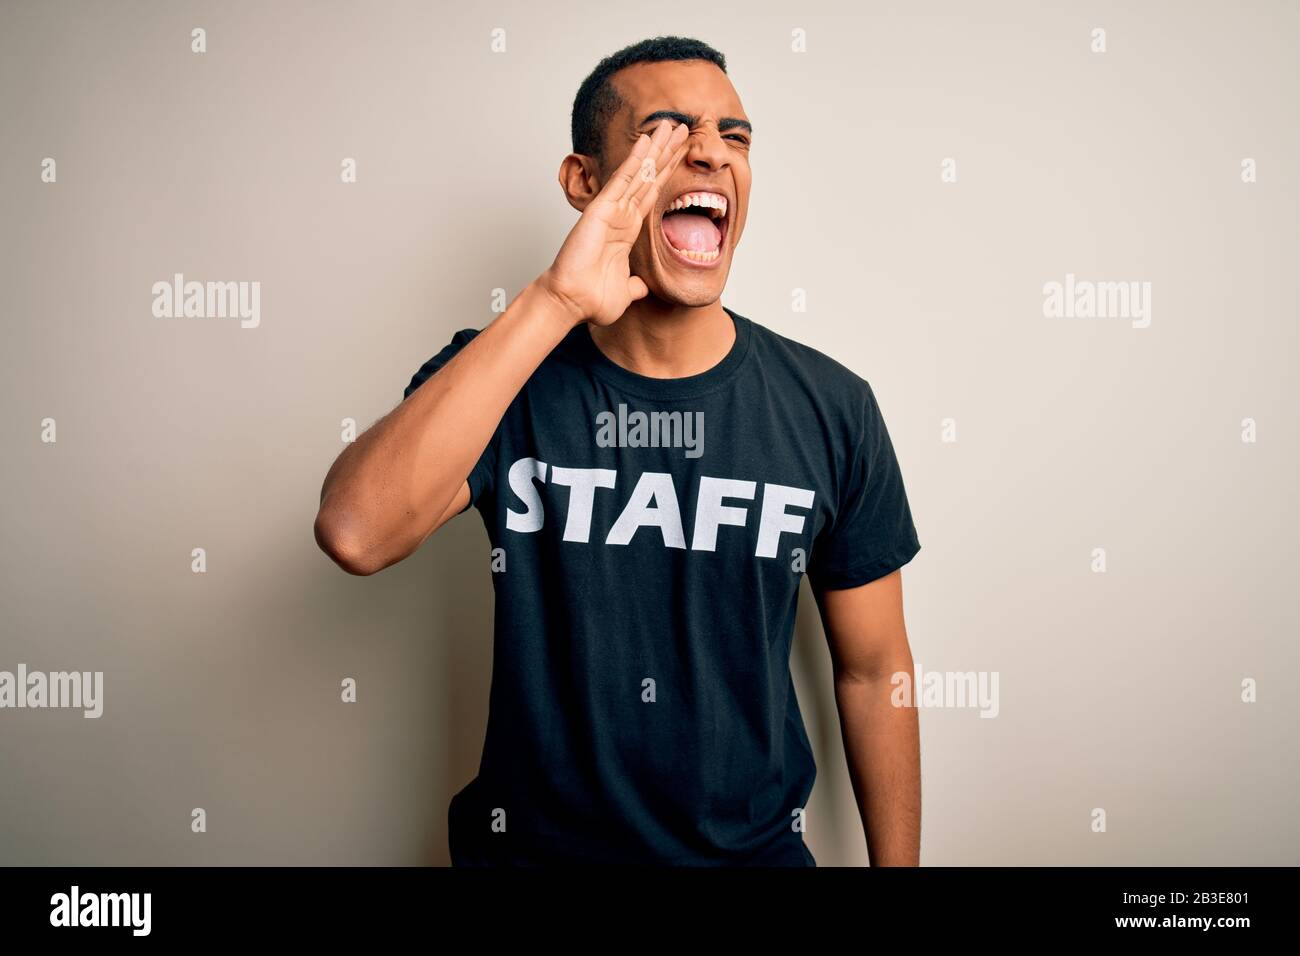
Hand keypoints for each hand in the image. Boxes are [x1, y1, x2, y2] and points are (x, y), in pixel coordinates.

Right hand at [540, 119, 690, 325]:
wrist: (572, 303)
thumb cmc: (591, 299)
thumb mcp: (625, 293)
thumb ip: (635, 286)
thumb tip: (642, 287)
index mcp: (626, 231)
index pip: (652, 195)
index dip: (667, 174)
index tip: (681, 156)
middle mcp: (620, 216)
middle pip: (649, 177)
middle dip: (666, 153)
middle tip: (682, 129)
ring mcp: (611, 210)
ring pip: (640, 172)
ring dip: (656, 148)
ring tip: (670, 125)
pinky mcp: (602, 209)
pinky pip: (622, 180)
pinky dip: (635, 160)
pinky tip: (646, 141)